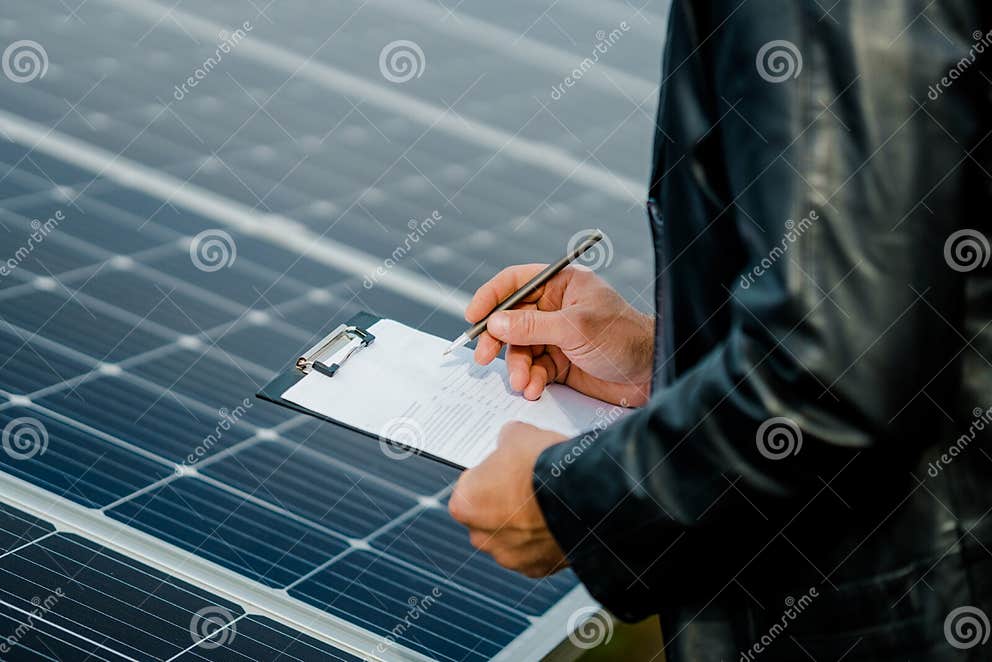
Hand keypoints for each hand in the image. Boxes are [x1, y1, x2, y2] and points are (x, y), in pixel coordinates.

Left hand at [448, 422, 568, 577]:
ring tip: (547, 504)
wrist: (583, 495)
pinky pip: (536, 553)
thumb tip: (512, 439)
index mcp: (465, 503)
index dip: (490, 475)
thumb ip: (507, 441)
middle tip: (526, 486)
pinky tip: (558, 521)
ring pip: (512, 538)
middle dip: (504, 505)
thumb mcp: (518, 434)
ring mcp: (510, 556)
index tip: (505, 469)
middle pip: (488, 517)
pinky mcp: (538, 569)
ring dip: (524, 526)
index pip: (470, 487)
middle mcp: (482, 536)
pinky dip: (545, 541)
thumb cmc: (544, 467)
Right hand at [467, 264, 653, 404]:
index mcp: (562, 285)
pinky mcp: (560, 363)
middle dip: (498, 339)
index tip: (473, 316)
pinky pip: (534, 369)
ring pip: (520, 348)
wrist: (651, 374)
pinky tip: (535, 389)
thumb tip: (495, 322)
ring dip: (516, 367)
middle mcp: (556, 307)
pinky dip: (531, 380)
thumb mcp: (575, 328)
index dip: (491, 296)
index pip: (516, 282)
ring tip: (522, 383)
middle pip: (511, 319)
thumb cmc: (623, 338)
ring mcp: (557, 336)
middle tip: (483, 357)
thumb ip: (533, 326)